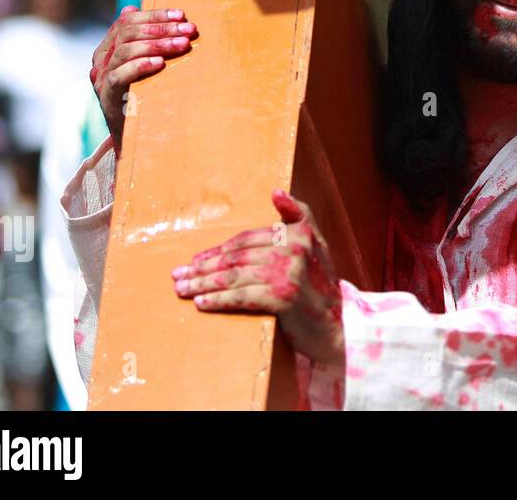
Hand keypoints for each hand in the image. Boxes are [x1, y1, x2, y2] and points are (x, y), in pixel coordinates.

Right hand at [90, 6, 196, 151]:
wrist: (136, 136)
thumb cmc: (147, 94)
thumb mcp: (148, 65)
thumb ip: (149, 41)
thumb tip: (150, 10)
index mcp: (109, 47)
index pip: (127, 21)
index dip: (155, 15)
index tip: (182, 15)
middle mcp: (101, 60)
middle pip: (128, 33)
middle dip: (162, 28)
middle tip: (189, 29)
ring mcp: (101, 78)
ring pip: (125, 51)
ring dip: (158, 44)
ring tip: (183, 44)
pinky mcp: (106, 97)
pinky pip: (120, 76)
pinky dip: (141, 66)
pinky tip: (161, 63)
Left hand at [172, 191, 343, 367]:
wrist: (337, 323)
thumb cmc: (320, 283)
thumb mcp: (316, 243)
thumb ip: (298, 215)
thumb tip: (276, 192)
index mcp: (299, 232)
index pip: (246, 239)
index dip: (218, 250)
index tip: (195, 260)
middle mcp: (294, 248)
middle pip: (237, 257)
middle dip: (203, 268)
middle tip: (178, 275)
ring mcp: (288, 273)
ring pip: (235, 276)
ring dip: (202, 283)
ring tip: (182, 289)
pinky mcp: (282, 297)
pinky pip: (241, 297)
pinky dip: (218, 300)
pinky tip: (202, 303)